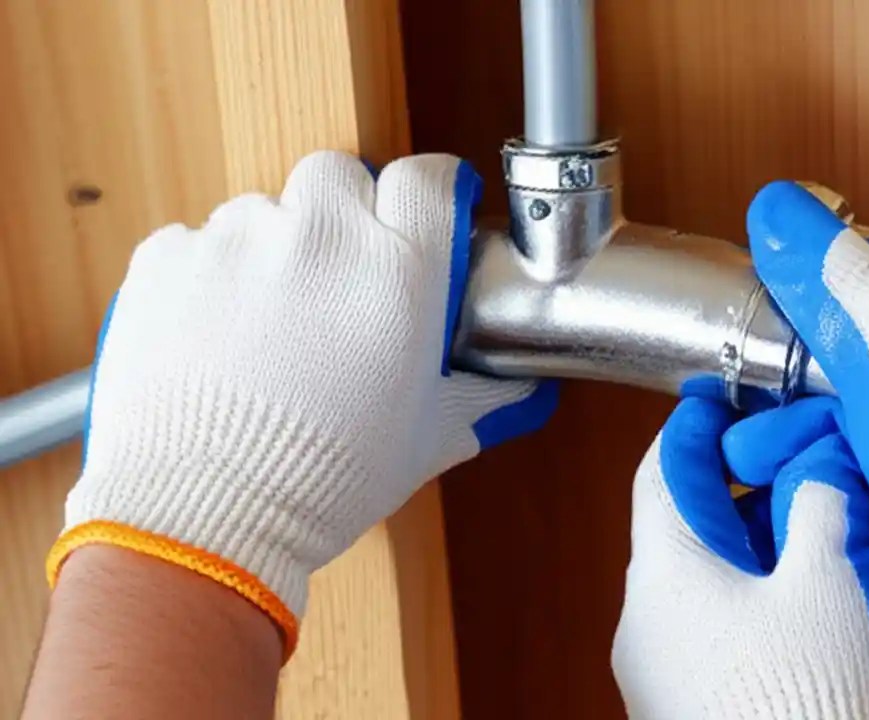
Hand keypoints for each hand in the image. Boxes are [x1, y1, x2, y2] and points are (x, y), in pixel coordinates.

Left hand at [48, 152, 555, 654]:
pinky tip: (217, 335)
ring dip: (273, 250)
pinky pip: (197, 242)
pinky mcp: (166, 257)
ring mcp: (235, 239)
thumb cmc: (324, 482)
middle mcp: (320, 237)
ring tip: (269, 327)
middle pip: (339, 177)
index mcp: (398, 270)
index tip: (420, 220)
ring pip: (264, 210)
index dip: (426, 197)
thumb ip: (481, 393)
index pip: (427, 179)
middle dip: (342, 215)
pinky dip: (209, 276)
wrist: (203, 517)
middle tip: (340, 278)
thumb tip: (519, 383)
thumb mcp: (429, 437)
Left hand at [612, 397, 868, 718]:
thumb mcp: (823, 581)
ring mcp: (692, 674)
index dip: (702, 423)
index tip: (730, 395)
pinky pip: (779, 657)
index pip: (666, 468)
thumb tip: (818, 468)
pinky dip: (835, 647)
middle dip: (812, 514)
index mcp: (668, 572)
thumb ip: (820, 506)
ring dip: (841, 585)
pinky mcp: (727, 714)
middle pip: (734, 534)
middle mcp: (666, 621)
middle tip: (868, 504)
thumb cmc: (795, 707)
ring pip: (769, 600)